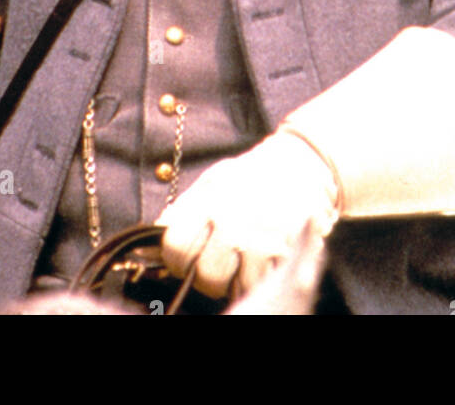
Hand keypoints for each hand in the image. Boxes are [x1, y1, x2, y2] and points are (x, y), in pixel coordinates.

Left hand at [156, 129, 339, 298]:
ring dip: (234, 280)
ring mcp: (260, 242)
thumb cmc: (252, 176)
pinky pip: (259, 286)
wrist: (304, 166)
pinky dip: (257, 280)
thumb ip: (182, 212)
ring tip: (242, 259)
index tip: (187, 254)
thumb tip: (150, 244)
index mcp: (210, 201)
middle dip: (207, 273)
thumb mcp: (212, 182)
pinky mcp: (284, 257)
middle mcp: (233, 223)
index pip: (175, 247)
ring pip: (232, 287)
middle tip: (219, 259)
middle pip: (203, 275)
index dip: (177, 257)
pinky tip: (261, 261)